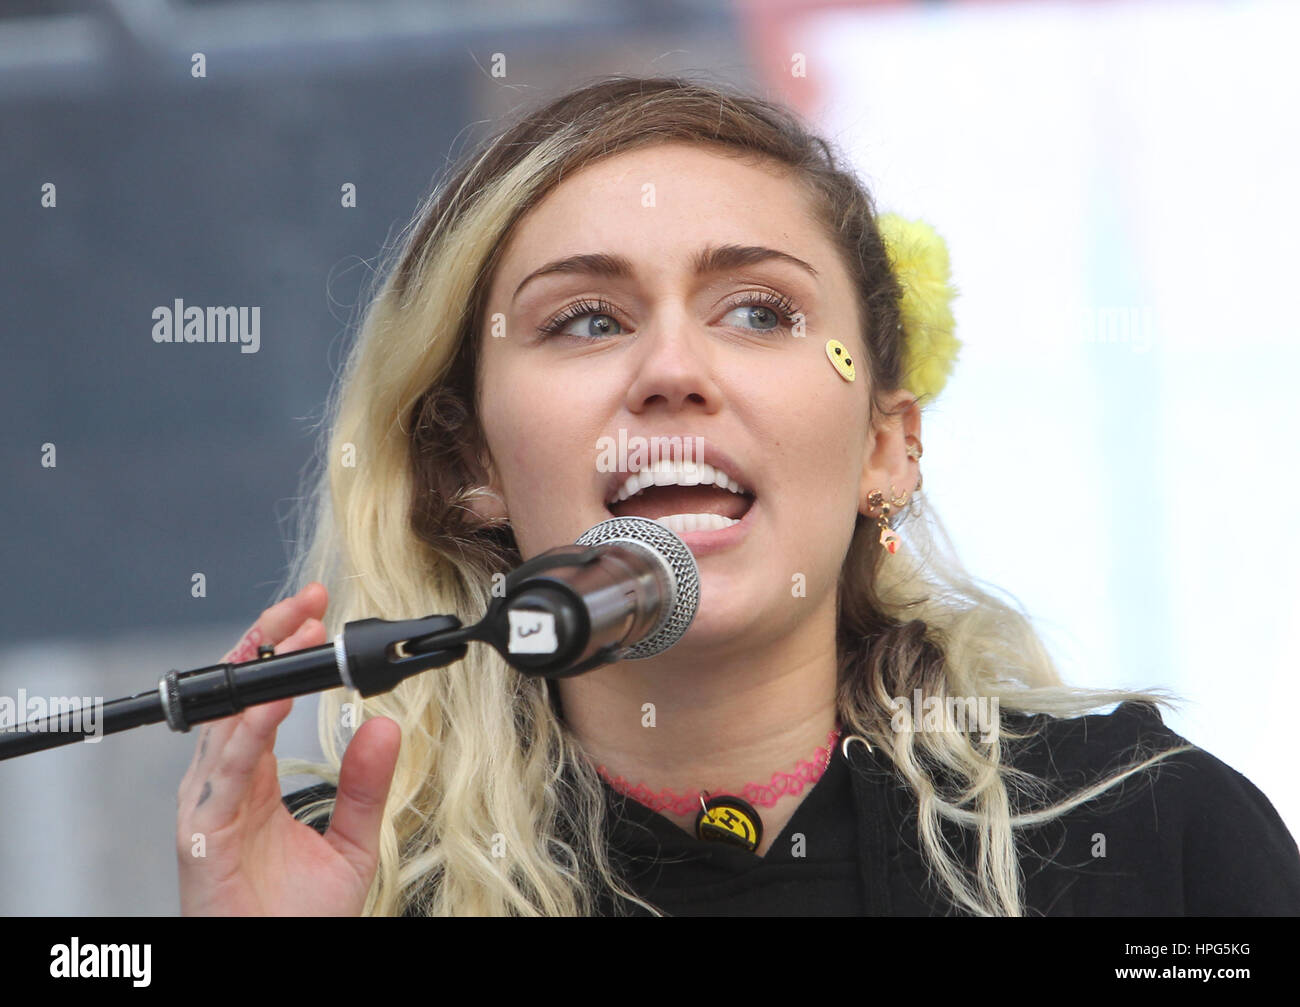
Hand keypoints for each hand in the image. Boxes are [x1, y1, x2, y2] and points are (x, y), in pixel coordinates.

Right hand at [176, 582, 400, 914]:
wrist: (274, 963)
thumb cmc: (296, 916)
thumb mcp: (350, 840)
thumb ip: (366, 784)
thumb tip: (386, 727)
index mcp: (254, 778)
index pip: (264, 697)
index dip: (284, 652)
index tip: (316, 614)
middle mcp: (225, 782)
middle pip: (239, 693)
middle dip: (268, 641)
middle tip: (304, 604)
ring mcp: (209, 803)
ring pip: (229, 721)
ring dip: (263, 673)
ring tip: (293, 634)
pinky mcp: (201, 831)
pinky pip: (225, 771)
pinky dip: (248, 730)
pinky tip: (270, 701)